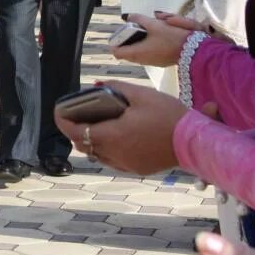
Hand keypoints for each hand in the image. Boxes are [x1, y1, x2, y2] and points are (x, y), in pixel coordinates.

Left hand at [54, 80, 186, 174]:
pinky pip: (113, 161)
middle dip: (75, 131)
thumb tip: (96, 85)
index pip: (76, 132)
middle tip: (76, 115)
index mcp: (112, 135)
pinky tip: (115, 138)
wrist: (195, 141)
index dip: (62, 121)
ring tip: (95, 125)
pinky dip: (106, 150)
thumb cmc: (168, 115)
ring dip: (91, 142)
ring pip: (97, 155)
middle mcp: (115, 154)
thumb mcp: (141, 95)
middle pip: (84, 145)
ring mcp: (126, 164)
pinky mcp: (137, 169)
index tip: (58, 111)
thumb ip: (115, 87)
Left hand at [111, 13, 191, 67]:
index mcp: (137, 53)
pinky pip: (147, 54)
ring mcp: (152, 62)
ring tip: (146, 31)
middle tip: (134, 29)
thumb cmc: (172, 37)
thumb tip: (127, 17)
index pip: (117, 52)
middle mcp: (142, 60)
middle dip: (128, 40)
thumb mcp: (154, 24)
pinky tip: (155, 37)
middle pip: (127, 52)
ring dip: (138, 42)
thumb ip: (139, 19)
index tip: (121, 33)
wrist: (194, 50)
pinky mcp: (160, 61)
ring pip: (138, 53)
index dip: (116, 42)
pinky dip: (146, 46)